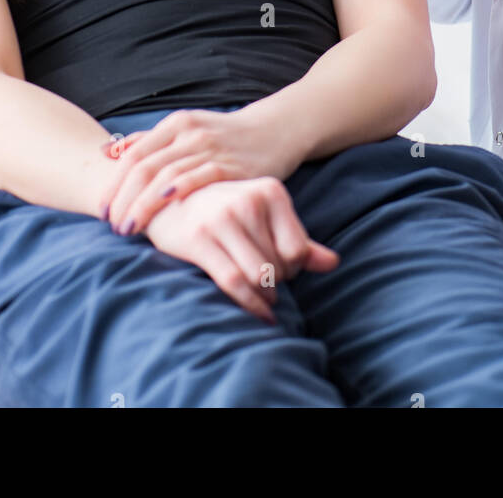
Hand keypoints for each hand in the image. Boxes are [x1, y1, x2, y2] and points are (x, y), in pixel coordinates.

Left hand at [100, 106, 303, 236]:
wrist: (273, 132)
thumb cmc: (224, 137)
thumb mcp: (186, 130)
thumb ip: (148, 141)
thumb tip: (106, 151)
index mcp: (175, 124)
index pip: (133, 153)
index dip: (113, 183)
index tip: (101, 210)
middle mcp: (189, 133)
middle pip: (144, 166)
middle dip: (123, 198)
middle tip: (111, 225)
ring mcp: (210, 148)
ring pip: (166, 175)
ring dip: (143, 204)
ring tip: (129, 228)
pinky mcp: (230, 165)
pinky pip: (198, 178)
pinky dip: (177, 193)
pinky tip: (163, 210)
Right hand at [142, 177, 339, 323]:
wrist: (169, 202)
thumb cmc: (225, 212)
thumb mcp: (265, 218)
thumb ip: (300, 240)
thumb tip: (333, 263)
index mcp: (269, 190)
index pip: (298, 249)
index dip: (294, 268)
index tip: (281, 269)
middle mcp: (248, 200)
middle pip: (278, 266)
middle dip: (276, 282)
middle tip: (265, 281)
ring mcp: (222, 218)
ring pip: (258, 276)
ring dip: (263, 295)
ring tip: (260, 294)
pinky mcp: (199, 238)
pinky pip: (233, 282)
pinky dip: (250, 304)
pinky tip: (258, 312)